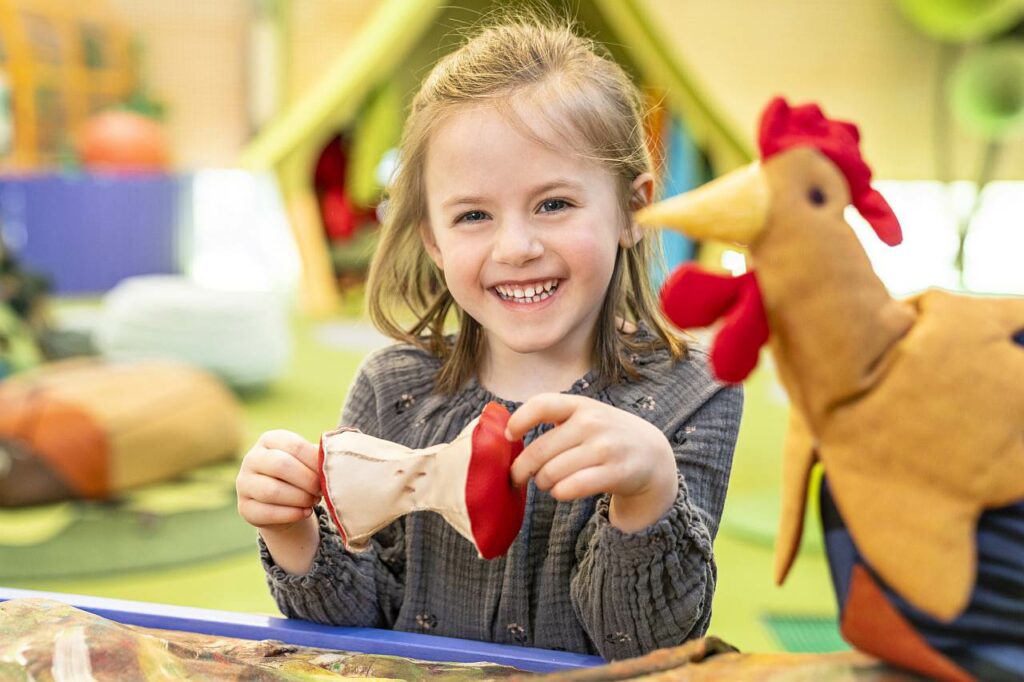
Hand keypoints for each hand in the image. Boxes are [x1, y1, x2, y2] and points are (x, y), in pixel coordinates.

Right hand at [236, 430, 321, 530]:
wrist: (283, 503)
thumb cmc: (301, 475)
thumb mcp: (308, 461)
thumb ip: (319, 456)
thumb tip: (337, 456)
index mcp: (270, 439)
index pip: (295, 446)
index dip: (315, 462)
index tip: (328, 473)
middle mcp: (252, 458)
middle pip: (281, 466)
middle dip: (307, 480)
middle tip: (321, 490)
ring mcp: (244, 483)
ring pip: (273, 491)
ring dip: (300, 498)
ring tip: (313, 501)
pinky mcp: (244, 507)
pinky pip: (267, 512)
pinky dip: (291, 514)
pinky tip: (304, 512)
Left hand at [506, 394, 678, 531]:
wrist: (653, 457)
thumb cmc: (606, 438)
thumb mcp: (586, 417)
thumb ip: (554, 419)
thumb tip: (507, 434)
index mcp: (580, 406)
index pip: (542, 404)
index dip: (519, 421)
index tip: (509, 436)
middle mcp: (592, 423)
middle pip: (539, 450)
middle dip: (522, 469)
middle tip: (518, 477)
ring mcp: (606, 448)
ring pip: (552, 473)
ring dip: (543, 483)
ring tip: (548, 483)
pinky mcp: (616, 472)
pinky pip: (571, 488)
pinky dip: (560, 493)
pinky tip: (562, 491)